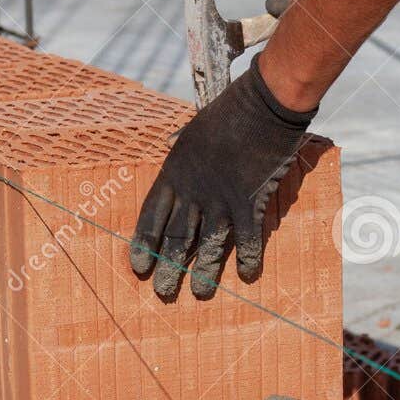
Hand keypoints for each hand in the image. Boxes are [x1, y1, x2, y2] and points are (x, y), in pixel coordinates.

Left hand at [129, 59, 313, 299]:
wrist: (260, 106)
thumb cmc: (227, 114)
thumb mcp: (192, 134)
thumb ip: (184, 159)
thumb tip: (177, 167)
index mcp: (174, 173)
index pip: (151, 216)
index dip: (144, 244)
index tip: (138, 268)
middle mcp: (193, 191)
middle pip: (176, 238)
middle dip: (169, 268)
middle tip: (163, 293)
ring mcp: (221, 199)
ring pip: (207, 245)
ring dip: (204, 272)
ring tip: (200, 294)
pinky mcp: (249, 201)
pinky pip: (246, 238)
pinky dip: (248, 258)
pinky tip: (247, 275)